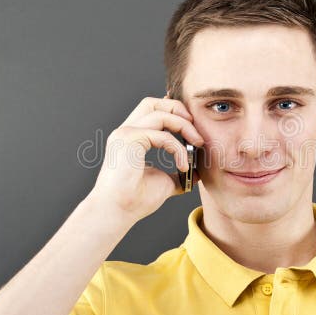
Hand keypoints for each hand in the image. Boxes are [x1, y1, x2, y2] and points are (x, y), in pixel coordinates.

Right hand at [85, 94, 203, 225]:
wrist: (117, 212)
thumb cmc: (134, 201)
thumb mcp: (164, 182)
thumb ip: (178, 173)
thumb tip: (196, 173)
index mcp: (131, 137)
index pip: (151, 110)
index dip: (172, 110)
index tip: (192, 123)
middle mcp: (125, 131)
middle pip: (153, 102)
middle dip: (178, 109)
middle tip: (196, 130)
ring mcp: (125, 134)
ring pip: (160, 113)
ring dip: (184, 126)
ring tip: (198, 144)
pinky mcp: (129, 140)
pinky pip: (162, 135)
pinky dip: (178, 148)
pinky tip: (183, 166)